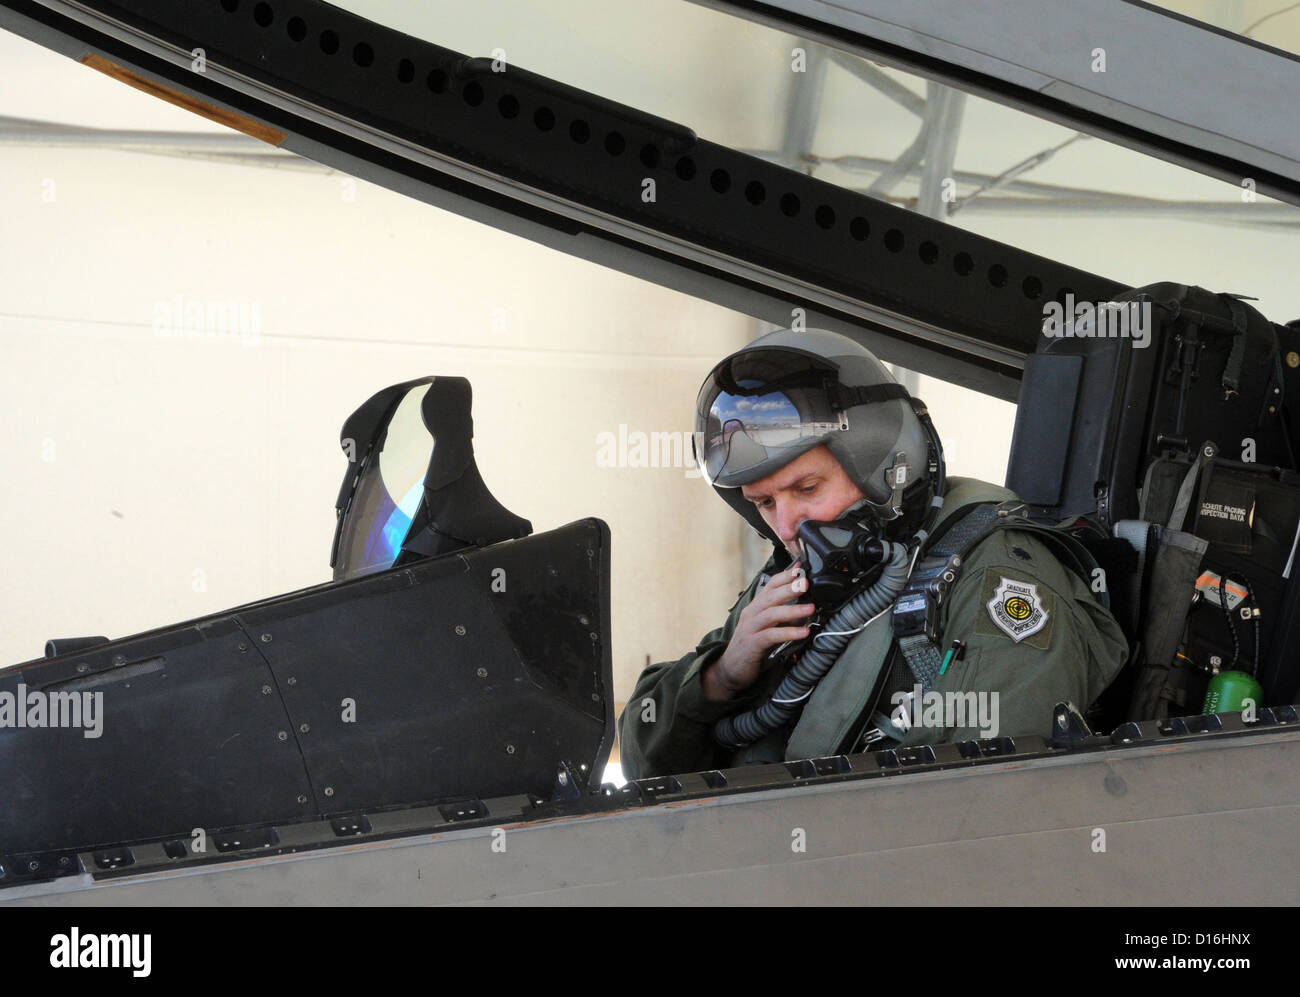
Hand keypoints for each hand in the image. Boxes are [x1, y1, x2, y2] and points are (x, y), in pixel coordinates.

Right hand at [703, 564, 815, 700]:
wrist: (730, 670)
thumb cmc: (752, 648)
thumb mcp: (770, 629)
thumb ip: (785, 619)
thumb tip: (807, 610)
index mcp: (756, 607)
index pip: (770, 586)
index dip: (785, 576)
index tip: (801, 568)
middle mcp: (751, 614)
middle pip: (771, 596)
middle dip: (789, 588)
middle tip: (806, 582)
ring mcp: (750, 628)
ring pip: (771, 614)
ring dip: (792, 610)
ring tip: (810, 608)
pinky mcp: (751, 644)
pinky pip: (771, 635)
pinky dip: (788, 632)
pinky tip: (803, 633)